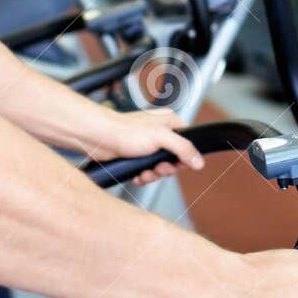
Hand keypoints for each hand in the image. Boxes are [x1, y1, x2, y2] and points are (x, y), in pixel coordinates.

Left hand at [80, 108, 202, 185]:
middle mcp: (160, 132)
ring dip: (153, 174)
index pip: (188, 142)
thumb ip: (183, 149)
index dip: (183, 157)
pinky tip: (137, 175)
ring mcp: (148, 144)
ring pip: (160, 166)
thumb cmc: (125, 131)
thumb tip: (199, 161)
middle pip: (174, 158)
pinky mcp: (136, 155)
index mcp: (169, 122)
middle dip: (165, 168)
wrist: (98, 138)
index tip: (176, 164)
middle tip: (157, 168)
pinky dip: (143, 175)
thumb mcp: (161, 138)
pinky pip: (147, 170)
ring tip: (144, 173)